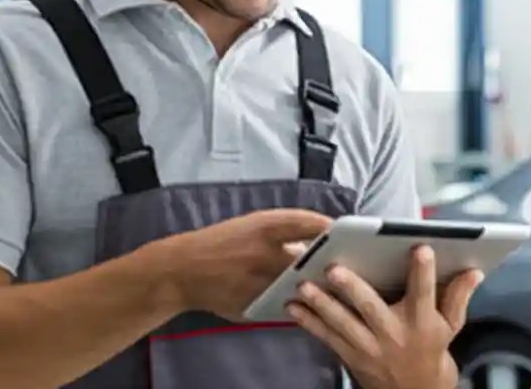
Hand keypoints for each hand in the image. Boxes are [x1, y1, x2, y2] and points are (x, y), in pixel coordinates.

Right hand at [164, 208, 331, 320]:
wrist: (183, 269)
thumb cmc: (221, 242)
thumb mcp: (250, 226)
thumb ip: (282, 231)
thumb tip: (318, 239)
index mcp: (263, 227)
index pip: (307, 223)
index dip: (329, 228)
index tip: (346, 231)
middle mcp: (263, 252)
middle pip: (309, 260)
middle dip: (328, 263)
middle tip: (347, 264)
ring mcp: (258, 281)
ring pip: (300, 287)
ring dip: (316, 287)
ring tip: (330, 285)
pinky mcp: (254, 304)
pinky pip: (285, 306)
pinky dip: (297, 303)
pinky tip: (306, 301)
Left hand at [287, 244, 483, 388]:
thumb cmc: (433, 352)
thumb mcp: (452, 326)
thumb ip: (458, 297)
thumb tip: (474, 270)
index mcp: (423, 323)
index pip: (425, 292)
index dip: (423, 271)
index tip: (420, 248)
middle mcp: (395, 335)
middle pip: (372, 308)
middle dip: (352, 288)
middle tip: (334, 269)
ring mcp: (370, 348)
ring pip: (343, 323)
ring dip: (322, 304)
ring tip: (303, 285)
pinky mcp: (351, 357)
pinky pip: (327, 338)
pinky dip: (309, 322)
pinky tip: (293, 306)